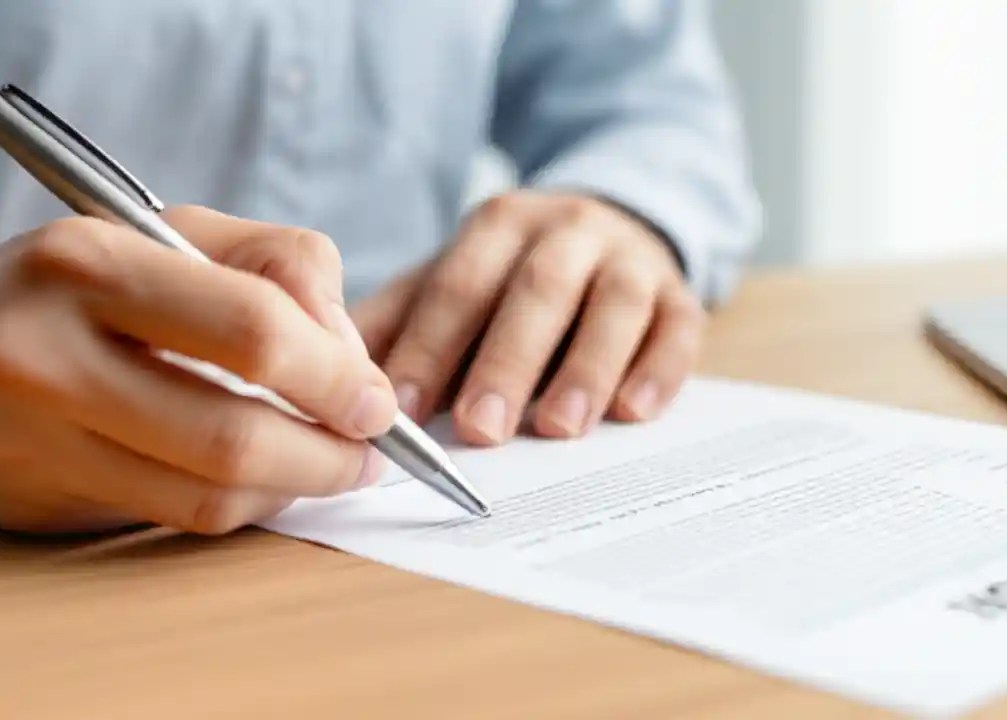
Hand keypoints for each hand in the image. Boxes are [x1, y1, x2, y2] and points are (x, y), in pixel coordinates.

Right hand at [0, 207, 395, 533]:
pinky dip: (240, 505)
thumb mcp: (171, 233)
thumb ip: (279, 265)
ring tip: (329, 465)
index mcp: (90, 260)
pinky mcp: (34, 498)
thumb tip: (353, 356)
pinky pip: (172, 517)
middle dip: (328, 453)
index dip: (336, 375)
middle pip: (232, 433)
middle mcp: (45, 350)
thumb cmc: (74, 285)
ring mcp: (32, 435)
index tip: (375, 401)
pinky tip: (265, 480)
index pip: (252, 329)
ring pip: (207, 494)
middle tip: (369, 450)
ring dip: (294, 488)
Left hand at [351, 191, 703, 444]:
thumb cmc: (510, 278)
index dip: (430, 346)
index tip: (403, 408)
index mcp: (498, 226)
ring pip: (612, 307)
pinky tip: (634, 412)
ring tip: (558, 428)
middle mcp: (567, 230)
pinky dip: (658, 370)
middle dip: (505, 362)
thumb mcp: (450, 281)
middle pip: (536, 292)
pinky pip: (678, 328)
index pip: (458, 284)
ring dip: (585, 368)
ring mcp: (629, 259)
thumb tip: (326, 373)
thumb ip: (397, 322)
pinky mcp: (680, 294)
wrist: (607, 231)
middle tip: (480, 430)